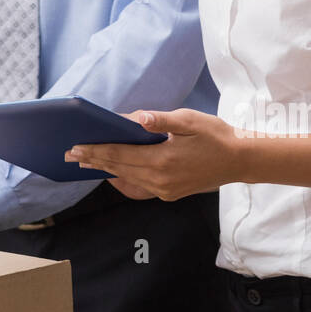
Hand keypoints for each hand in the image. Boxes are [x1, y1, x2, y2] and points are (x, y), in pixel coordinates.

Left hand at [65, 109, 240, 200]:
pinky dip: (123, 181)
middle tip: (70, 155)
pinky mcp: (169, 193)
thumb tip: (136, 118)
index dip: (96, 150)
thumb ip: (160, 120)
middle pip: (119, 168)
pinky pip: (139, 188)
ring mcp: (165, 189)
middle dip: (94, 160)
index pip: (120, 154)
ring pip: (127, 180)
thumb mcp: (189, 120)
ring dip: (105, 170)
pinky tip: (114, 174)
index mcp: (163, 159)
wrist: (239, 160)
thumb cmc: (215, 135)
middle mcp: (160, 178)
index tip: (76, 147)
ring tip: (86, 163)